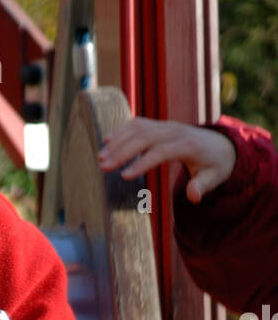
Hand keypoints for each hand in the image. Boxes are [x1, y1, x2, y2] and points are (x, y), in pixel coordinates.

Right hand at [98, 118, 236, 202]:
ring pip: (137, 128)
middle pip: (144, 137)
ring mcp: (165, 125)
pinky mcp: (158, 125)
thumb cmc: (214, 165)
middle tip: (103, 167)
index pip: (161, 151)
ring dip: (117, 141)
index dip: (141, 163)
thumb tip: (193, 197)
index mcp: (187, 144)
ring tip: (101, 158)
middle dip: (122, 151)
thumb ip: (202, 187)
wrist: (219, 144)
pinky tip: (106, 141)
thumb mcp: (214, 178)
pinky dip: (121, 130)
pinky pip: (137, 123)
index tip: (124, 176)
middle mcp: (174, 130)